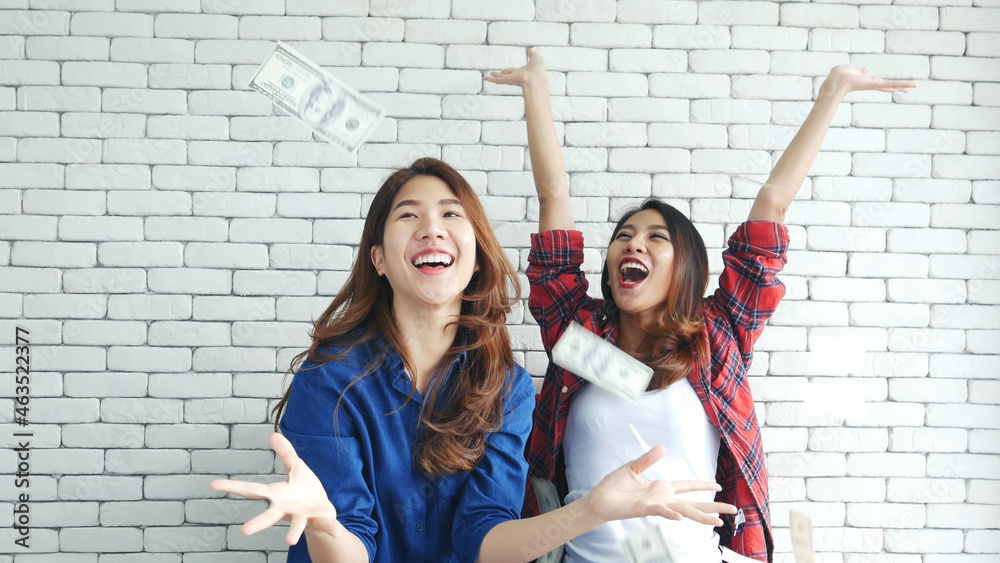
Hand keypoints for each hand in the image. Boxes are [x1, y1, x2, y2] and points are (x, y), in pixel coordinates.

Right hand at [210, 432, 339, 544]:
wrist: (323, 510)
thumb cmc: (305, 490)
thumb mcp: (296, 467)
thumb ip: (285, 452)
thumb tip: (273, 433)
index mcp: (278, 494)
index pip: (252, 490)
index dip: (232, 486)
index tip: (212, 484)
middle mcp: (287, 508)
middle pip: (269, 515)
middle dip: (258, 523)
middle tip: (243, 531)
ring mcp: (303, 516)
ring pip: (296, 525)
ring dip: (294, 533)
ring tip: (289, 542)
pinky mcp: (320, 519)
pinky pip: (326, 526)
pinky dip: (331, 530)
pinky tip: (337, 534)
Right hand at [485, 48, 546, 88]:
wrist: (536, 78)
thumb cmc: (538, 70)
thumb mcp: (537, 59)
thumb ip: (533, 55)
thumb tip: (531, 50)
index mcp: (522, 72)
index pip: (513, 71)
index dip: (509, 71)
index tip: (504, 71)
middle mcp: (516, 77)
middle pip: (505, 76)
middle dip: (500, 75)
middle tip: (494, 74)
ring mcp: (511, 79)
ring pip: (500, 79)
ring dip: (493, 78)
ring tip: (487, 78)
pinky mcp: (507, 81)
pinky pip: (498, 80)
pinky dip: (491, 80)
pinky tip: (485, 79)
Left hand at [584, 446, 736, 526]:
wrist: (599, 499)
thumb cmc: (615, 486)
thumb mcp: (633, 468)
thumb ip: (648, 459)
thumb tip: (663, 448)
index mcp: (662, 487)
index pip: (688, 486)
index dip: (703, 485)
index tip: (720, 486)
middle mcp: (663, 498)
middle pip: (693, 502)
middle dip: (713, 507)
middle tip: (733, 510)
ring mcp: (655, 505)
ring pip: (683, 510)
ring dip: (700, 516)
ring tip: (718, 522)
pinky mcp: (644, 509)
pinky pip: (660, 511)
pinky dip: (670, 513)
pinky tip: (680, 516)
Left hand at [822, 65, 915, 96]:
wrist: (837, 81)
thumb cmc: (839, 75)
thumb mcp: (850, 70)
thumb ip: (858, 70)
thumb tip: (864, 71)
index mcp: (865, 81)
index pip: (878, 82)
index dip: (884, 83)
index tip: (892, 87)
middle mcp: (871, 84)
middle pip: (888, 86)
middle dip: (899, 87)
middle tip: (909, 89)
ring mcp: (875, 85)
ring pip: (892, 86)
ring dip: (903, 86)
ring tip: (915, 86)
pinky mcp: (878, 85)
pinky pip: (892, 84)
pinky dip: (902, 85)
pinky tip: (912, 86)